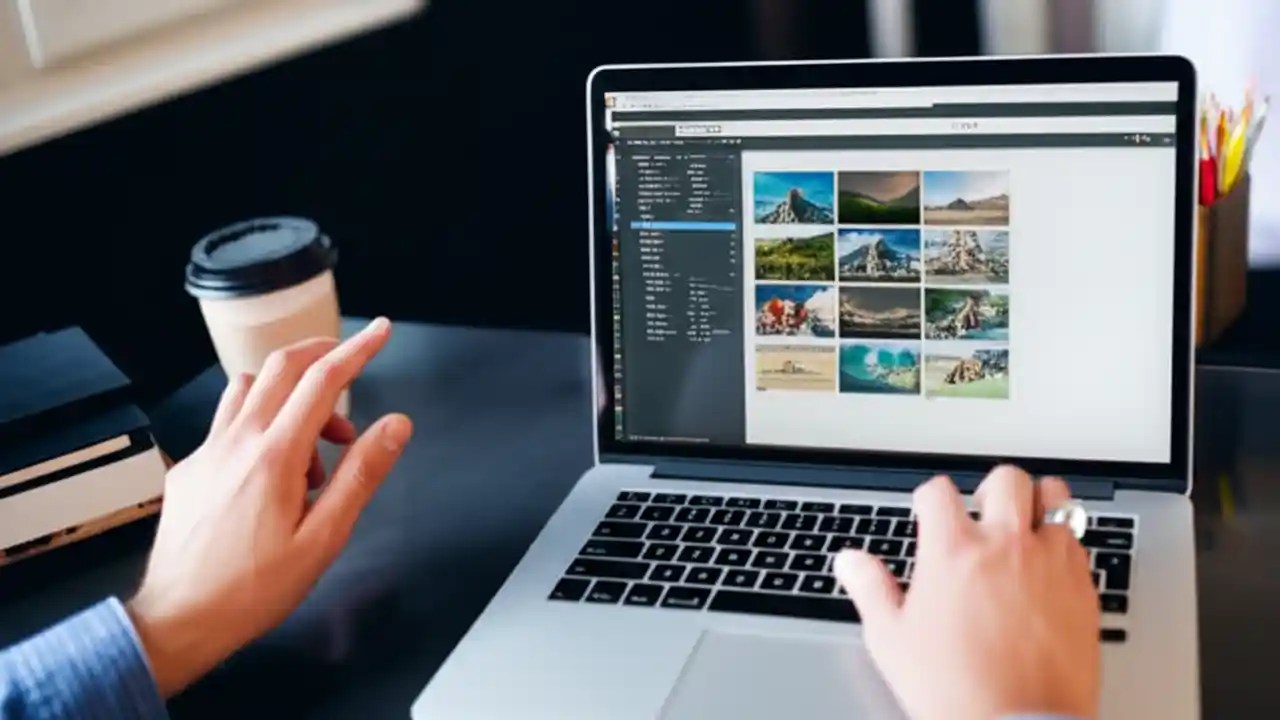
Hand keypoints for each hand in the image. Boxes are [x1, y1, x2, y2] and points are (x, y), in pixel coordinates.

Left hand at [127, 318, 412, 696]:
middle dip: (322, 355)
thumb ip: (361, 475)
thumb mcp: (324, 539)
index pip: (322, 382)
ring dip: (290, 393)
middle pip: (281, 367)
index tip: (381, 332)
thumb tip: (395, 425)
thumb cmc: (254, 590)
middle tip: (351, 365)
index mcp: (274, 458)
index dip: (357, 351)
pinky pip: (228, 422)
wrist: (178, 620)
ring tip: (316, 441)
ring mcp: (207, 452)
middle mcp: (236, 442)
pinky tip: (275, 472)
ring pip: (249, 388)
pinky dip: (261, 423)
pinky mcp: (189, 469)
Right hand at [835, 466, 1099, 719]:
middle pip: (1006, 480)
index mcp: (952, 551)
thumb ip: (871, 589)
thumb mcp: (892, 640)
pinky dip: (1063, 543)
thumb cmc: (957, 690)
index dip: (929, 497)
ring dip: (1038, 504)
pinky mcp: (1083, 588)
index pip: (939, 491)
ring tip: (1026, 521)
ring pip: (1055, 498)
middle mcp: (1005, 546)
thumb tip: (850, 561)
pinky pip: (1079, 542)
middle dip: (990, 489)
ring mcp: (1050, 563)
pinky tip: (1050, 561)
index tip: (929, 510)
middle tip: (982, 509)